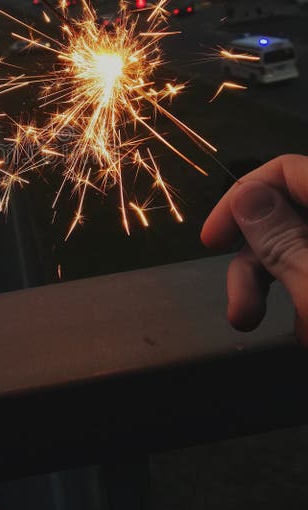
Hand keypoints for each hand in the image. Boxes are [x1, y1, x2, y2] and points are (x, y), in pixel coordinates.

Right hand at [201, 154, 307, 344]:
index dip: (242, 198)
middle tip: (242, 315)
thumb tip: (245, 195)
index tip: (210, 243)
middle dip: (260, 268)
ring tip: (302, 339)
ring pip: (303, 252)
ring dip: (286, 295)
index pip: (286, 170)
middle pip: (289, 217)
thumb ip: (283, 242)